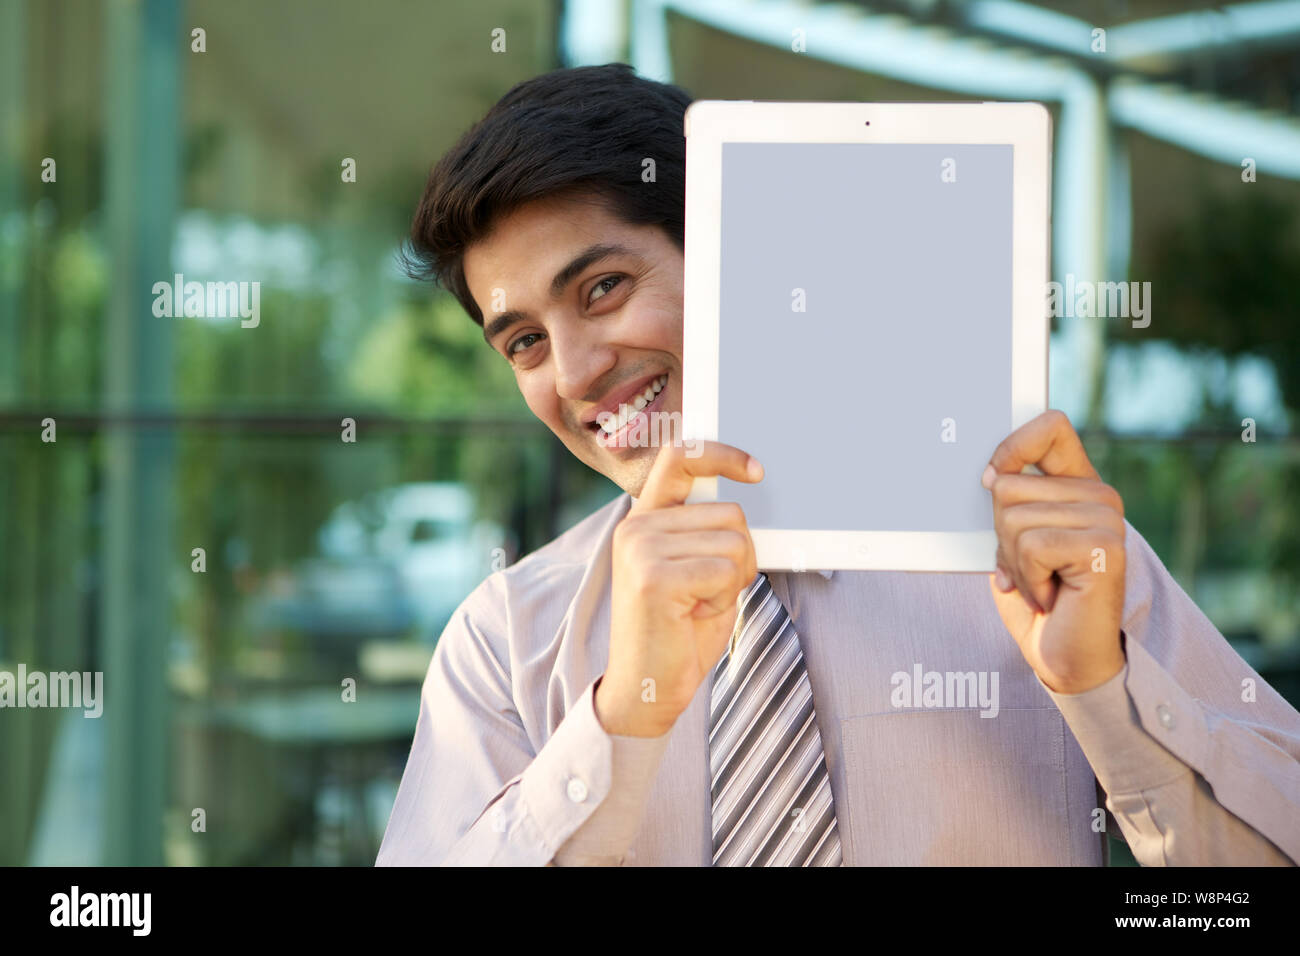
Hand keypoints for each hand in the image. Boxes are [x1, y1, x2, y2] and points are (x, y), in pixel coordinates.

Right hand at [594, 441, 761, 736]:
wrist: (647, 688)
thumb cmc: (679, 631)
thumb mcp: (695, 569)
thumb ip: (708, 532)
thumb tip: (744, 500)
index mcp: (645, 519)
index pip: (680, 458)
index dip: (722, 455)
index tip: (756, 471)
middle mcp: (637, 527)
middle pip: (730, 513)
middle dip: (740, 556)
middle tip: (710, 591)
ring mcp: (641, 549)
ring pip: (734, 543)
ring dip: (733, 581)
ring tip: (699, 603)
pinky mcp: (654, 577)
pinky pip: (726, 571)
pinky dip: (725, 598)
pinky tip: (694, 615)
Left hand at [983, 410, 1126, 694]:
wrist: (1065, 656)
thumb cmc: (1037, 596)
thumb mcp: (1012, 539)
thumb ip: (1010, 501)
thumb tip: (992, 475)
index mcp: (1077, 484)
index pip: (1050, 427)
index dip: (1012, 447)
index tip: (991, 479)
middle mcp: (1100, 496)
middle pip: (1009, 485)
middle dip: (1001, 535)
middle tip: (1027, 567)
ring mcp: (1109, 520)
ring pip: (1015, 518)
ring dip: (1014, 561)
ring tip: (1040, 582)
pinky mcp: (1107, 548)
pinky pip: (1032, 545)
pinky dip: (1028, 578)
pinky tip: (1050, 595)